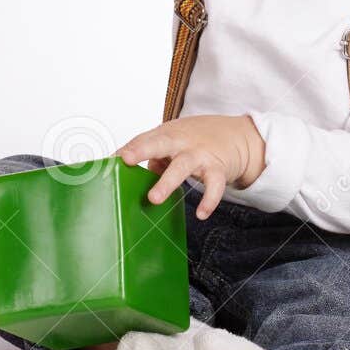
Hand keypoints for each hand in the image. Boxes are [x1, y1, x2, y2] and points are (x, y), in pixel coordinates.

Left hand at [116, 114, 267, 218]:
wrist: (238, 135)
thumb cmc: (198, 139)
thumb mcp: (173, 141)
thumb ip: (151, 156)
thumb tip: (129, 176)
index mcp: (168, 135)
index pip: (144, 139)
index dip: (128, 148)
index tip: (111, 159)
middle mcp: (182, 142)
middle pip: (160, 143)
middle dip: (142, 149)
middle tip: (125, 160)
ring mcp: (200, 155)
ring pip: (183, 166)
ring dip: (168, 182)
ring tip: (154, 199)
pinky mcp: (218, 169)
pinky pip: (214, 186)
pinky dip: (209, 200)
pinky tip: (201, 214)